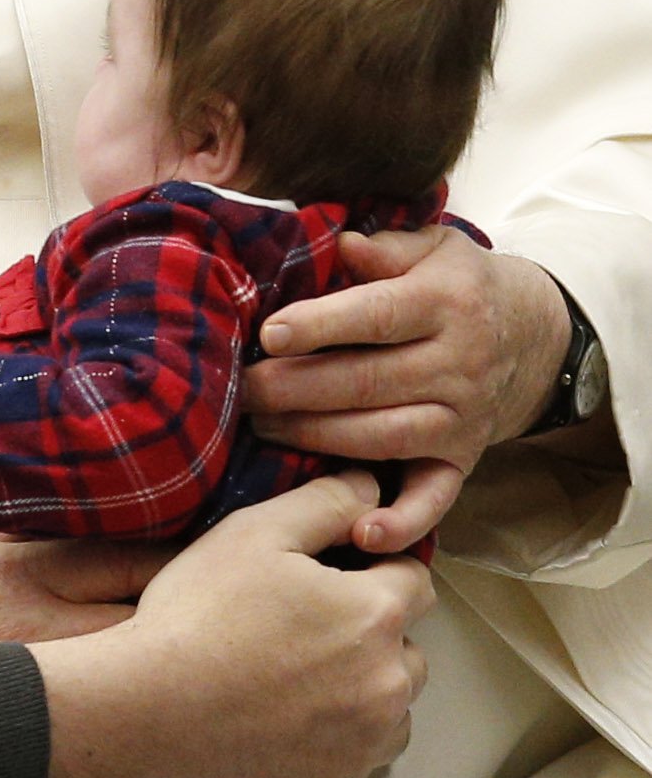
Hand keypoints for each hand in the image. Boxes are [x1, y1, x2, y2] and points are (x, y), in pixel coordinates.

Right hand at [30, 472, 430, 777]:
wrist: (143, 712)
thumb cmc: (195, 614)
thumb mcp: (250, 533)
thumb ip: (323, 503)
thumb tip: (371, 486)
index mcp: (375, 614)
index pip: (414, 584)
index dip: (374, 576)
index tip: (327, 585)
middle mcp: (389, 685)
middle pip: (410, 659)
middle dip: (372, 648)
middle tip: (301, 643)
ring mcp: (367, 753)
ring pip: (393, 725)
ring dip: (363, 711)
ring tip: (295, 701)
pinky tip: (313, 763)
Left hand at [244, 227, 570, 551]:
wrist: (535, 336)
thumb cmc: (459, 285)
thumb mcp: (435, 248)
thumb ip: (389, 246)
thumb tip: (343, 244)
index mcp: (445, 304)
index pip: (378, 315)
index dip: (322, 325)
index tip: (270, 333)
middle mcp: (457, 365)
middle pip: (368, 382)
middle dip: (296, 388)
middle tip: (240, 389)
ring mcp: (461, 419)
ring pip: (384, 437)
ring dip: (318, 438)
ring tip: (263, 427)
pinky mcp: (462, 460)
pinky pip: (435, 497)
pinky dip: (403, 522)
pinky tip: (362, 532)